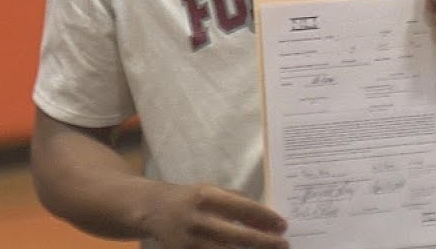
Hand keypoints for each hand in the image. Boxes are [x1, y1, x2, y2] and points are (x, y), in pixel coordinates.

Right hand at [140, 182, 288, 248]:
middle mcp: (197, 217)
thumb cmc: (190, 198)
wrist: (151, 208)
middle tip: (284, 244)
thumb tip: (266, 220)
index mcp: (206, 195)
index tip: (283, 225)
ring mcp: (188, 239)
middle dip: (263, 241)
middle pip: (237, 234)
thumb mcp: (212, 192)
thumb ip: (238, 203)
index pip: (243, 207)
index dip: (265, 217)